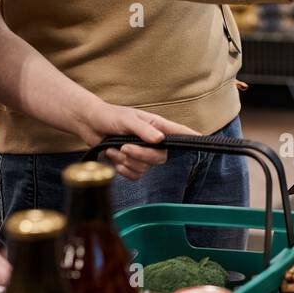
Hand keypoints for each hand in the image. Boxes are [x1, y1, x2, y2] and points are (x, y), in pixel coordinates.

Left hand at [77, 102, 196, 180]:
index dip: (191, 136)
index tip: (203, 138)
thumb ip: (144, 130)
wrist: (90, 125)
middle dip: (140, 156)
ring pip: (145, 168)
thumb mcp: (127, 120)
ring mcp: (143, 154)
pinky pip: (135, 176)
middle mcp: (153, 141)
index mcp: (156, 126)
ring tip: (114, 148)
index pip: (178, 133)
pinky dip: (123, 170)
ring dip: (126, 161)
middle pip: (160, 157)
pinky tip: (114, 159)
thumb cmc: (110, 116)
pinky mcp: (132, 164)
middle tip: (124, 147)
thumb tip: (160, 140)